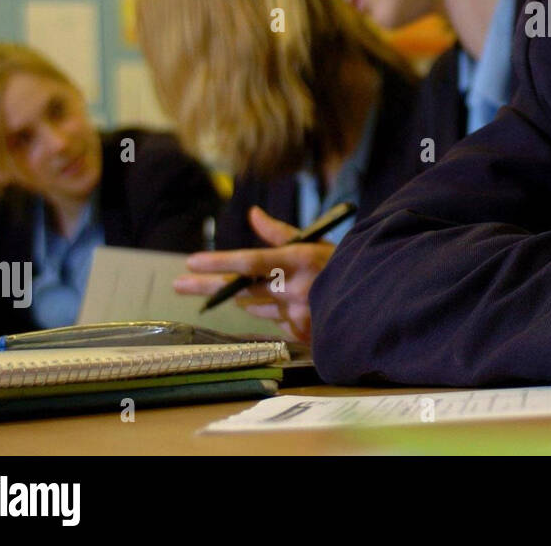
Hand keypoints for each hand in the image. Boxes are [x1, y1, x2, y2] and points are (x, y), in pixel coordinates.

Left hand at [175, 206, 333, 342]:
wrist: (371, 298)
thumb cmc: (340, 264)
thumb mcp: (314, 243)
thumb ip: (279, 232)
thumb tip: (253, 214)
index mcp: (298, 261)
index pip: (251, 262)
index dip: (220, 263)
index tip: (192, 262)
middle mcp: (295, 289)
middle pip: (241, 290)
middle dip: (208, 286)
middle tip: (179, 283)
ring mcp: (297, 315)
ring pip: (255, 307)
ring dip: (251, 299)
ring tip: (270, 288)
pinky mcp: (301, 334)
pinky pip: (275, 323)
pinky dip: (276, 313)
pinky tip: (294, 305)